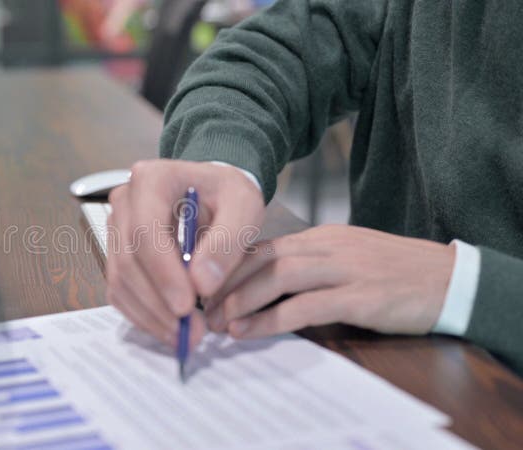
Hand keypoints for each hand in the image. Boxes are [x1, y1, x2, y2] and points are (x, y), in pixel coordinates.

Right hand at [105, 160, 264, 346]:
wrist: (213, 193)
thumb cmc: (227, 195)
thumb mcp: (244, 206)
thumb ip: (228, 240)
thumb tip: (202, 284)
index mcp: (152, 179)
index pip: (145, 229)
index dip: (162, 272)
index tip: (186, 306)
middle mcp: (125, 202)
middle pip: (128, 260)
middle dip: (158, 302)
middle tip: (191, 332)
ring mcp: (116, 229)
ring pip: (120, 280)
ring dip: (150, 315)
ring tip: (185, 337)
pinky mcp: (117, 254)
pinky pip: (120, 291)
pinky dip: (143, 315)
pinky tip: (169, 328)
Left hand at [203, 225, 455, 337]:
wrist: (449, 277)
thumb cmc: (393, 272)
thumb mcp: (345, 257)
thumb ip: (308, 265)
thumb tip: (262, 284)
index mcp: (321, 236)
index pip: (262, 246)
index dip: (228, 266)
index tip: (204, 287)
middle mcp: (327, 245)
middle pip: (262, 258)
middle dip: (225, 284)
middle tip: (201, 309)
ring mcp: (344, 268)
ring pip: (278, 277)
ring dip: (241, 300)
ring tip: (218, 322)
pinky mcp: (360, 295)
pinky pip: (305, 306)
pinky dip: (271, 319)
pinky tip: (250, 331)